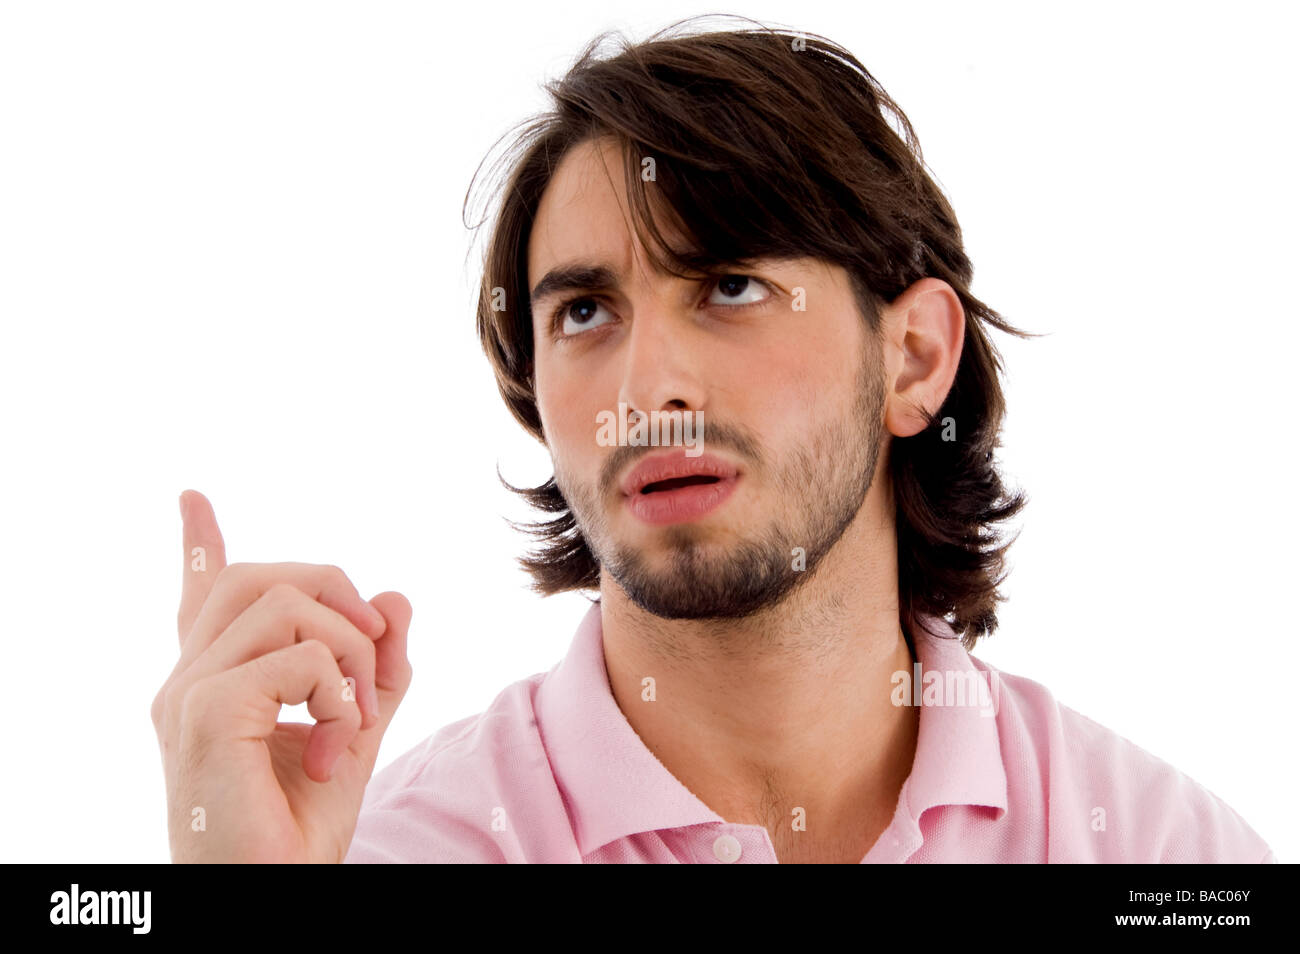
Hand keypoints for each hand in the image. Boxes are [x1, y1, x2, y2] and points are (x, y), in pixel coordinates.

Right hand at [151, 490, 412, 861]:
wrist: (275, 891)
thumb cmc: (299, 825)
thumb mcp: (355, 730)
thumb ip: (375, 666)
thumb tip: (396, 597)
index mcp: (215, 681)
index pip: (202, 596)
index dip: (198, 543)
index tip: (192, 497)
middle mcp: (189, 679)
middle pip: (258, 577)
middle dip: (334, 593)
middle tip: (372, 656)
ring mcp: (189, 693)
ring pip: (284, 602)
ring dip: (348, 650)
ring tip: (356, 713)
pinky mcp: (206, 712)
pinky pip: (300, 656)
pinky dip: (342, 693)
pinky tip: (337, 742)